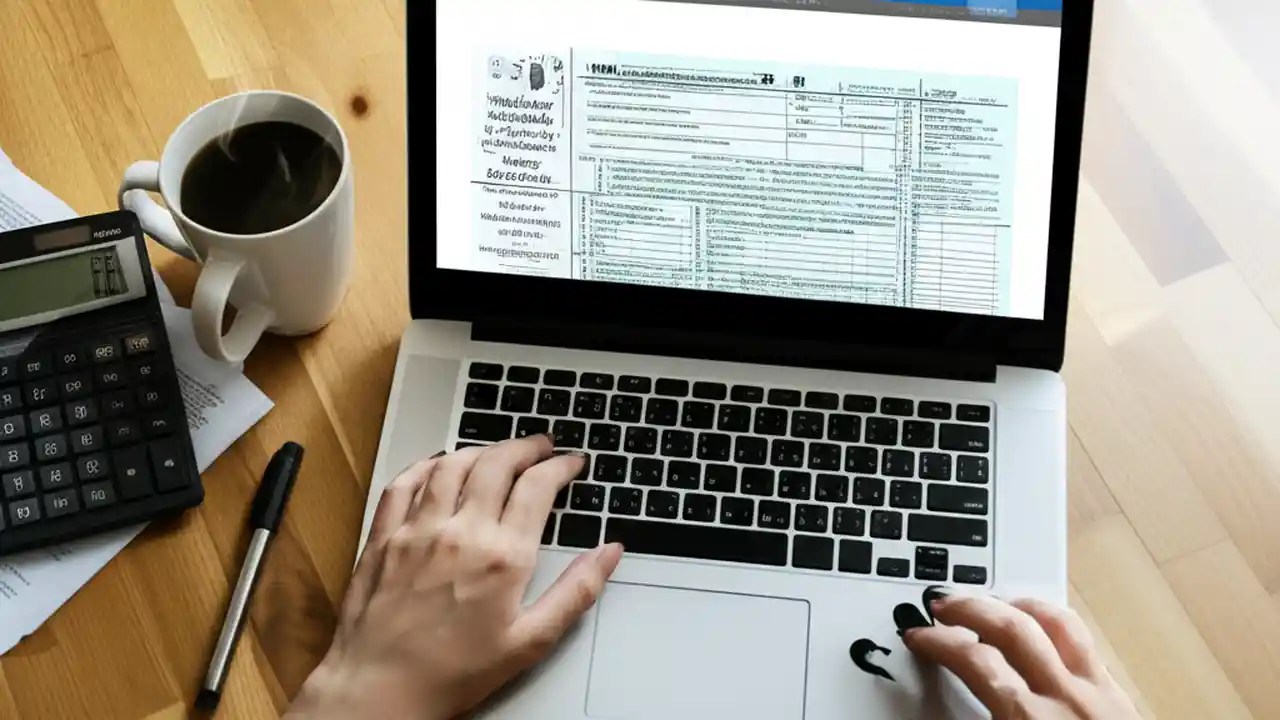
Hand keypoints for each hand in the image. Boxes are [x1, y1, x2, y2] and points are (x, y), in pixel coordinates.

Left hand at [286, 436, 623, 719]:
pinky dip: (425, 466)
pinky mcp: (384, 538)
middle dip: (526, 447)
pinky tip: (437, 465)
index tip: (571, 463)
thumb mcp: (530, 641)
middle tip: (540, 446)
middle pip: (498, 463)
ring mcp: (418, 530)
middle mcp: (461, 533)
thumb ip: (576, 592)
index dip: (560, 466)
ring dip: (481, 450)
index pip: (538, 487)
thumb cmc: (453, 673)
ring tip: (497, 452)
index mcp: (503, 557)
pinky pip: (404, 484)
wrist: (380, 689)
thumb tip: (608, 553)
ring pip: (452, 464)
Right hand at [904, 593, 1139, 719]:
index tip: (920, 637)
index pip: (973, 660)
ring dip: (1017, 605)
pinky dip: (1056, 623)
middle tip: (944, 606)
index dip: (938, 642)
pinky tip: (1044, 629)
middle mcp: (1064, 698)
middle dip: (970, 607)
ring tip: (994, 602)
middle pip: (1011, 626)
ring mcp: (1098, 693)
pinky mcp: (1122, 698)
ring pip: (1056, 622)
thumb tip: (943, 715)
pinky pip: (1085, 642)